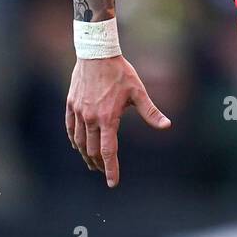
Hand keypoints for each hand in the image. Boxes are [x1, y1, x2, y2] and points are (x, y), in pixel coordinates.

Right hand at [65, 55, 170, 187]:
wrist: (96, 54)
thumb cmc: (120, 72)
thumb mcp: (138, 92)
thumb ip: (151, 112)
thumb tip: (167, 125)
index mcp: (108, 118)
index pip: (108, 151)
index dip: (111, 169)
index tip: (112, 183)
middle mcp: (90, 118)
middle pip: (92, 150)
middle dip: (99, 164)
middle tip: (104, 172)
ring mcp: (78, 112)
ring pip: (79, 142)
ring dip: (86, 155)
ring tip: (92, 163)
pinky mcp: (70, 105)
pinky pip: (70, 128)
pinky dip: (74, 140)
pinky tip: (78, 146)